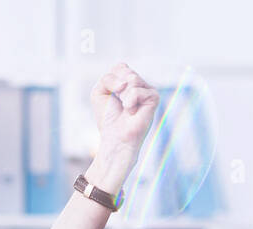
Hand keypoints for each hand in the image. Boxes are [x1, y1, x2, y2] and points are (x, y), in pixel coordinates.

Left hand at [88, 63, 158, 190]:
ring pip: (131, 79)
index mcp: (130, 80)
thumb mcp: (99, 92)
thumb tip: (126, 83)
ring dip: (122, 96)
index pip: (120, 67)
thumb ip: (108, 78)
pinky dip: (129, 101)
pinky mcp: (154, 98)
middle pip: (125, 71)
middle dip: (115, 88)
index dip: (111, 81)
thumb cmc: (108, 118)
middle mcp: (141, 83)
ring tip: (126, 108)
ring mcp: (148, 89)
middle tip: (119, 104)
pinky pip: (136, 90)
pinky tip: (132, 112)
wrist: (115, 138)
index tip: (111, 97)